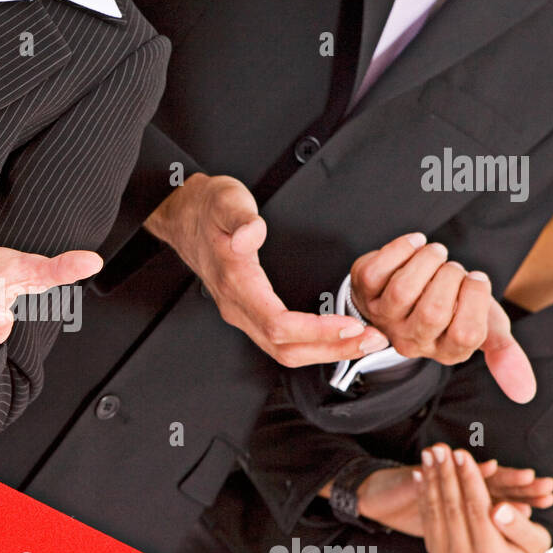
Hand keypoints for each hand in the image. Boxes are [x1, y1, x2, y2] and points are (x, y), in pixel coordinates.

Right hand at [144, 173, 388, 366]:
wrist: (182, 216)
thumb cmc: (206, 210)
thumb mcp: (225, 200)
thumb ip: (241, 217)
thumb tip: (251, 234)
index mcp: (236, 283)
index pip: (278, 324)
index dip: (315, 330)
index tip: (347, 324)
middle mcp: (237, 306)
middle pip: (285, 348)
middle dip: (331, 349)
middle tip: (370, 340)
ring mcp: (242, 312)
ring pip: (284, 350)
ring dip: (325, 351)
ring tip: (361, 342)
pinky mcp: (249, 311)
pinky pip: (281, 340)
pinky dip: (313, 344)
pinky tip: (336, 336)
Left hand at [349, 233, 536, 402]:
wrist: (412, 286)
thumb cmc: (453, 307)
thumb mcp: (485, 327)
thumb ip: (505, 355)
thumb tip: (526, 394)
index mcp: (445, 350)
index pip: (466, 335)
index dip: (476, 300)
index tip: (477, 279)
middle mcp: (411, 340)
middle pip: (433, 312)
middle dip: (451, 279)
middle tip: (454, 269)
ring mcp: (384, 316)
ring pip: (403, 290)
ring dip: (427, 261)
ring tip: (437, 254)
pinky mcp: (364, 290)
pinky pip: (378, 269)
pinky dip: (401, 249)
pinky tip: (416, 243)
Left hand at [416, 444, 551, 552]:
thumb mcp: (537, 543)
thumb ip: (520, 526)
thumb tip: (501, 507)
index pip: (477, 508)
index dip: (469, 479)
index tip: (462, 454)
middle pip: (452, 506)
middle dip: (445, 473)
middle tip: (440, 447)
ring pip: (435, 510)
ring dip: (430, 478)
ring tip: (430, 453)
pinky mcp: (435, 551)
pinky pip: (427, 518)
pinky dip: (423, 494)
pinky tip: (421, 473)